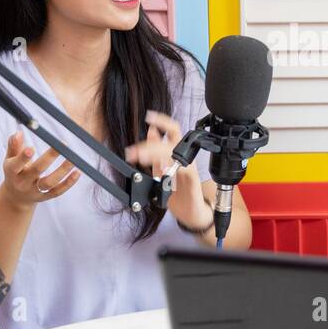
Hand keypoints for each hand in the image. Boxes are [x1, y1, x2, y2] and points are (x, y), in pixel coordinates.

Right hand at [0, 131, 78, 208]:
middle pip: (36, 170)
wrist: (16, 197)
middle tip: (62, 144)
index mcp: (12, 172)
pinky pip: (57, 191)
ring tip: (73, 159)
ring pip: (49, 183)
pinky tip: (77, 172)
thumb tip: (19, 133)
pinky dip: (68, 183)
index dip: (23, 157)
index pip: (15, 165)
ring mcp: (34, 191)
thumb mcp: (10, 159)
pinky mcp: (45, 197)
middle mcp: (23, 183)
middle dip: (49, 157)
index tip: (32, 148)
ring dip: (63, 171)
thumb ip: (14, 146)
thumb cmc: (15, 172)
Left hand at [124, 110, 209, 228]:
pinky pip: (185, 170)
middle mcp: (185, 156)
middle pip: (173, 139)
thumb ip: (155, 151)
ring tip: (141, 158)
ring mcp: (190, 167)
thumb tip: (151, 131)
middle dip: (152, 144)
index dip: (162, 121)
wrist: (190, 211)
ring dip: (156, 154)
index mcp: (176, 152)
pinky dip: (172, 168)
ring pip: (175, 153)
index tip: (149, 117)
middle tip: (134, 152)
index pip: (171, 130)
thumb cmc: (178, 190)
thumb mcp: (160, 168)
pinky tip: (162, 169)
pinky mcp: (193, 180)